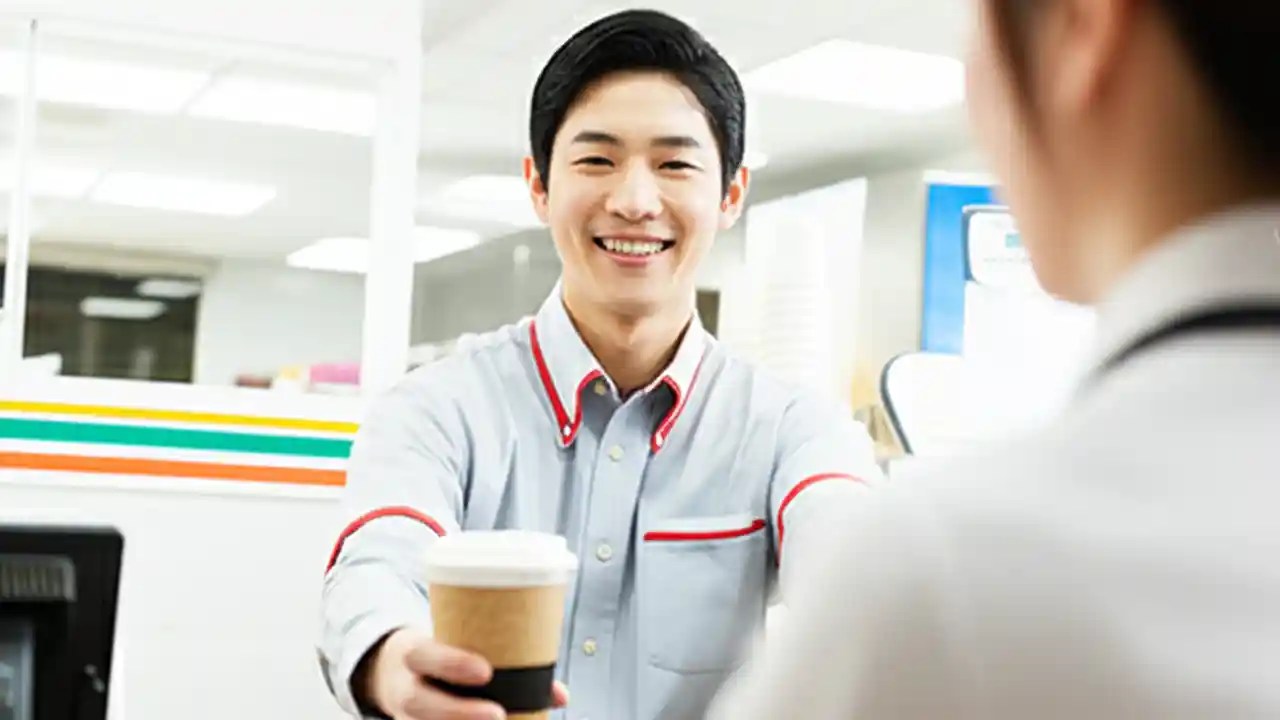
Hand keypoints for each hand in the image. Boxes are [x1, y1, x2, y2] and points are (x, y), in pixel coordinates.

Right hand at [362, 626, 569, 719]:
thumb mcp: (459, 646)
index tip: (485, 672)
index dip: (451, 664)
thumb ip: (506, 661)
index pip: (424, 655)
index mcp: (415, 654)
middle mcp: (405, 687)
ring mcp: (406, 716)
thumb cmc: (442, 656)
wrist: (395, 670)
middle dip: (458, 710)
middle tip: (497, 714)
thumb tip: (560, 695)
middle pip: (420, 701)